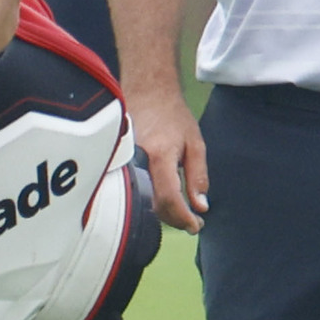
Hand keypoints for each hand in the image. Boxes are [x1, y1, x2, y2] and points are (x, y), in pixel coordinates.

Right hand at [126, 89, 208, 234]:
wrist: (145, 93)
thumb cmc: (173, 116)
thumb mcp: (195, 144)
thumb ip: (197, 176)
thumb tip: (200, 207)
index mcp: (159, 156)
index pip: (170, 197)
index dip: (183, 218)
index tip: (197, 226)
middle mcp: (137, 162)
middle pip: (154, 205)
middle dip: (176, 219)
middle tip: (193, 222)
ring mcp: (124, 164)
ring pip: (143, 202)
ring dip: (165, 213)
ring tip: (182, 213)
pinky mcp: (118, 164)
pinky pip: (135, 191)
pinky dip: (151, 202)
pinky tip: (164, 202)